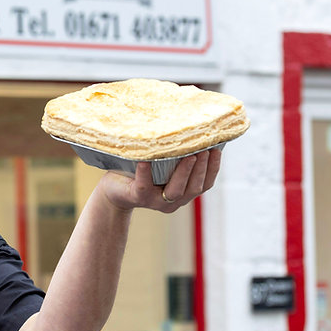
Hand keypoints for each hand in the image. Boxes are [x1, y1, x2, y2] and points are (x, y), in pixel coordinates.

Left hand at [100, 148, 221, 212]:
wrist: (112, 191)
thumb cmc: (139, 173)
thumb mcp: (161, 166)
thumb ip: (176, 157)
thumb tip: (193, 129)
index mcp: (182, 194)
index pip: (204, 184)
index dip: (213, 168)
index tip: (217, 149)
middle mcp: (172, 201)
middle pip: (194, 187)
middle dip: (202, 168)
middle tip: (206, 149)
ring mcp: (155, 201)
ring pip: (176, 190)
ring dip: (185, 172)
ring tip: (189, 155)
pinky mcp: (138, 197)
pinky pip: (144, 186)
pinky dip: (146, 174)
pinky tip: (146, 162)